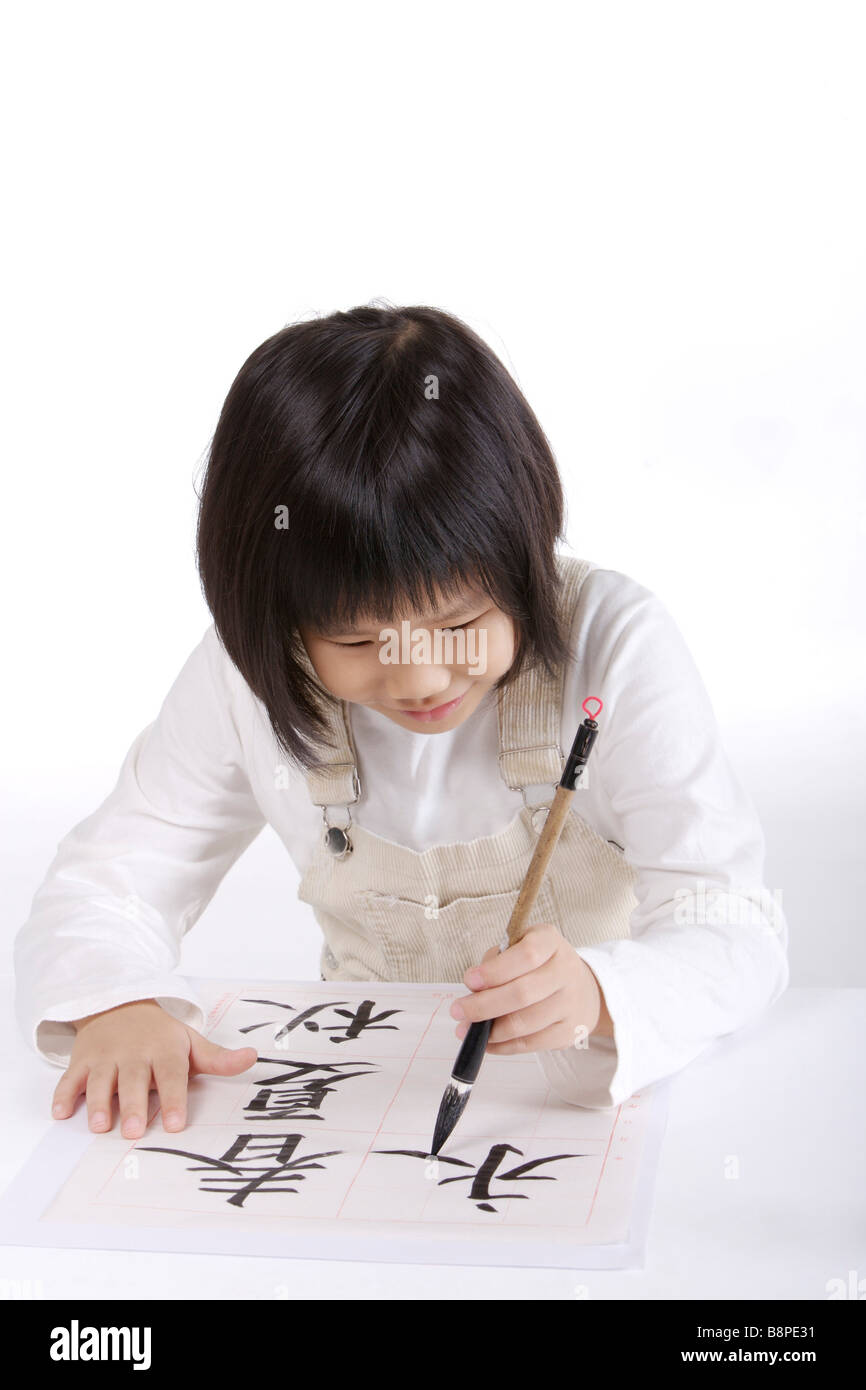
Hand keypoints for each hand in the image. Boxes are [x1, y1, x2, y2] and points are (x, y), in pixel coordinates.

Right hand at [51, 999, 258, 1136]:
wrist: (120, 1002)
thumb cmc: (160, 1033)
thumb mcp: (190, 1041)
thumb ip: (218, 1057)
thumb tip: (252, 1058)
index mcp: (164, 1050)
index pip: (171, 1075)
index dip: (173, 1099)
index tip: (174, 1124)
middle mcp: (134, 1053)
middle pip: (133, 1081)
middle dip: (132, 1105)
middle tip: (133, 1132)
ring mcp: (105, 1056)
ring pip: (100, 1081)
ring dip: (97, 1103)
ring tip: (100, 1127)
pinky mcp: (82, 1060)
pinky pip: (70, 1078)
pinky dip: (63, 1094)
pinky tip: (60, 1111)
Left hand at [451, 923, 613, 1053]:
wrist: (583, 990)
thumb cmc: (539, 965)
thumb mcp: (520, 947)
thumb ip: (497, 963)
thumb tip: (475, 990)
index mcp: (550, 942)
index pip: (526, 955)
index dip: (494, 970)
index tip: (469, 980)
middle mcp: (566, 971)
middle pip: (522, 993)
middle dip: (483, 1005)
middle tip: (458, 1010)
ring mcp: (570, 1004)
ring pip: (525, 1023)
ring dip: (490, 1030)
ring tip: (466, 1029)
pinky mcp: (568, 1032)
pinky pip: (531, 1044)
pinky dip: (503, 1046)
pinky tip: (487, 1042)